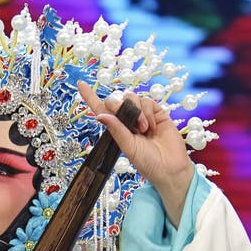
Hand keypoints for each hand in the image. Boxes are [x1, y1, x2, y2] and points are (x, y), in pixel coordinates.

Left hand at [77, 80, 193, 226]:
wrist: (170, 167)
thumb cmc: (147, 162)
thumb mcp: (128, 147)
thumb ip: (116, 129)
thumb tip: (99, 114)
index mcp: (116, 130)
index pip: (100, 109)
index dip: (90, 96)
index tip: (80, 83)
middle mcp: (127, 120)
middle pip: (116, 100)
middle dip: (120, 108)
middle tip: (133, 126)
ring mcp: (142, 114)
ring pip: (132, 98)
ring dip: (137, 112)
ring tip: (144, 130)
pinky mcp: (156, 111)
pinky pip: (147, 101)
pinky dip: (148, 112)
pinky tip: (152, 126)